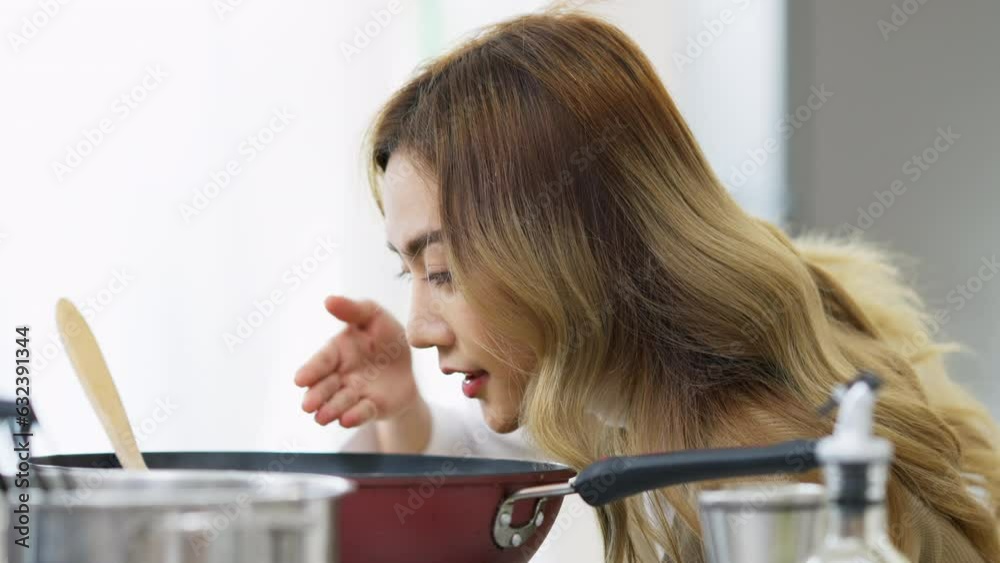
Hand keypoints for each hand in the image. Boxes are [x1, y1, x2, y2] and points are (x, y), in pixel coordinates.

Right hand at [295, 296, 418, 427]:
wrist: (409, 365)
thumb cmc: (386, 338)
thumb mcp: (375, 318)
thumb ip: (353, 310)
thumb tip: (328, 300)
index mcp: (338, 351)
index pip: (322, 361)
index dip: (311, 370)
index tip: (299, 380)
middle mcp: (340, 375)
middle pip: (324, 387)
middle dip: (316, 396)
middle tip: (308, 405)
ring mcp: (354, 394)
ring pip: (339, 403)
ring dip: (331, 409)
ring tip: (323, 417)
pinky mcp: (371, 408)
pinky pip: (362, 413)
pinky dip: (354, 416)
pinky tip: (347, 419)